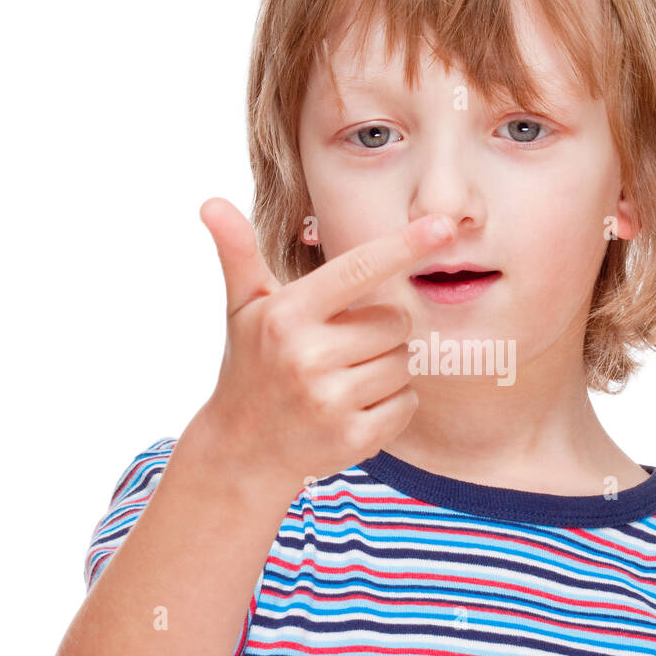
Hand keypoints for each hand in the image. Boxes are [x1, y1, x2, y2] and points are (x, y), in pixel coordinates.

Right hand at [196, 197, 456, 492]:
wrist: (240, 452)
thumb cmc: (251, 366)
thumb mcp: (243, 308)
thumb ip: (239, 253)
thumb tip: (212, 203)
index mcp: (287, 314)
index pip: (359, 269)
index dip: (405, 245)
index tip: (442, 225)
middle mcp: (307, 355)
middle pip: (397, 321)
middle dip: (381, 330)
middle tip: (343, 347)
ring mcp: (330, 400)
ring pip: (405, 362)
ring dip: (388, 368)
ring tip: (345, 379)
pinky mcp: (352, 438)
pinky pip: (408, 403)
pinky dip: (393, 404)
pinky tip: (356, 407)